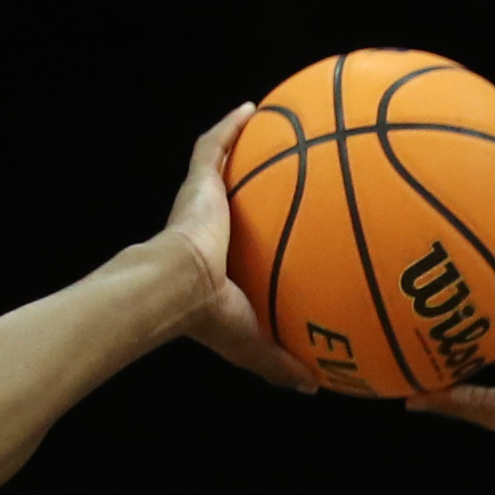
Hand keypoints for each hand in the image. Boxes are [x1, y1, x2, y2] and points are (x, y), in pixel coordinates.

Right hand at [159, 106, 314, 392]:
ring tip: (266, 126)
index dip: (262, 237)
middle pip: (234, 199)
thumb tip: (314, 387)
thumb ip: (282, 361)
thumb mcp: (254, 343)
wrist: (179, 288)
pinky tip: (252, 108)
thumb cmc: (210, 317)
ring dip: (239, 146)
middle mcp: (210, 229)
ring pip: (221, 166)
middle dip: (254, 185)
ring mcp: (201, 203)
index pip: (244, 246)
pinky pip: (215, 145)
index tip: (285, 231)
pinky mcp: (197, 182)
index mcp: (220, 264)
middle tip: (282, 173)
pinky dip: (231, 126)